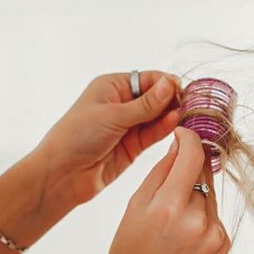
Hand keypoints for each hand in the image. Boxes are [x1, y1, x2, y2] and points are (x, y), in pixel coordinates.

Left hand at [34, 71, 181, 211]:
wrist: (62, 174)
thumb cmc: (76, 137)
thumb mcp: (113, 116)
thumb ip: (145, 104)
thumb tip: (169, 84)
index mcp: (112, 86)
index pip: (149, 79)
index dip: (167, 84)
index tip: (184, 91)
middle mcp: (122, 103)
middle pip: (157, 97)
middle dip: (173, 100)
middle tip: (191, 105)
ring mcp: (128, 125)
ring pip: (158, 116)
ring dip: (172, 115)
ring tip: (188, 116)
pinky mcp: (133, 146)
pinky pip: (154, 134)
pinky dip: (166, 129)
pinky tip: (176, 124)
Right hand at [106, 127, 229, 253]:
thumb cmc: (132, 250)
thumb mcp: (136, 206)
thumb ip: (161, 171)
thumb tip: (181, 143)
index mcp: (169, 207)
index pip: (193, 156)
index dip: (190, 139)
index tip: (183, 135)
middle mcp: (197, 220)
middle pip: (202, 174)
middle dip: (188, 173)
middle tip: (167, 193)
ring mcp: (213, 233)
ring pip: (209, 194)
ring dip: (195, 196)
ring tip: (173, 221)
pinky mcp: (223, 243)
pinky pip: (214, 215)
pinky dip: (201, 216)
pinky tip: (184, 235)